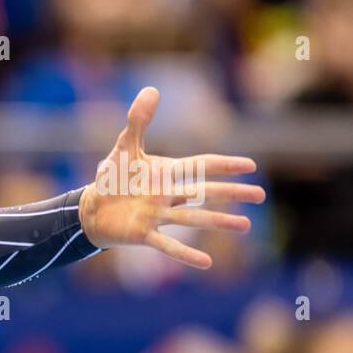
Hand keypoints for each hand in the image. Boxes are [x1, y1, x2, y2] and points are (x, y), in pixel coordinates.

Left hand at [78, 87, 264, 268]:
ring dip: (218, 221)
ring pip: (193, 218)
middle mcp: (168, 196)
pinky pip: (168, 245)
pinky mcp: (144, 234)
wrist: (92, 208)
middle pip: (205, 192)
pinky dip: (185, 254)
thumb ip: (138, 121)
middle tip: (260, 195)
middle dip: (231, 193)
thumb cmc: (112, 178)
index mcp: (166, 174)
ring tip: (245, 226)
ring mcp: (158, 216)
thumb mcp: (124, 147)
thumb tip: (151, 90)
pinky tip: (206, 262)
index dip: (224, 165)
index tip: (251, 166)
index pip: (200, 166)